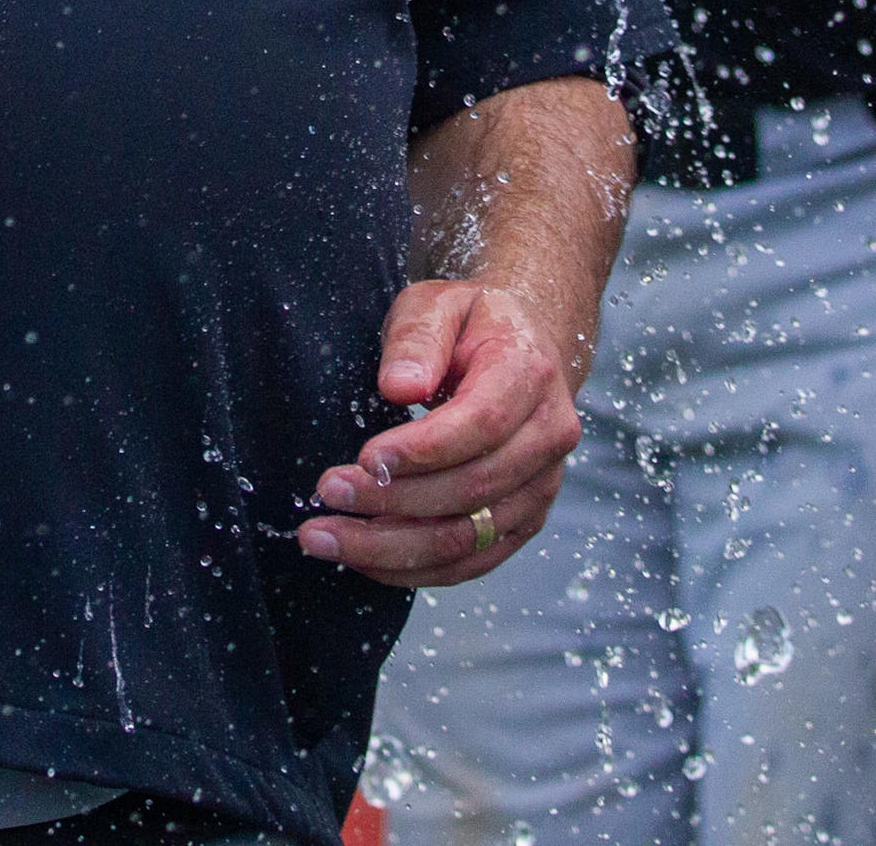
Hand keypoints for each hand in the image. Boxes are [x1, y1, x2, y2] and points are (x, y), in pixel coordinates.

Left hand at [296, 280, 585, 587]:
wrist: (526, 347)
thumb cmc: (471, 325)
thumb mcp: (438, 305)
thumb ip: (417, 338)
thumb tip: (399, 386)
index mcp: (530, 374)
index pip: (481, 424)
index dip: (422, 451)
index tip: (363, 459)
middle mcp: (548, 436)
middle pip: (472, 489)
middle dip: (392, 501)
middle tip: (326, 494)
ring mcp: (541, 486)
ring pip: (469, 538)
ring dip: (392, 548)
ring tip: (326, 537)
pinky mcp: (524, 520)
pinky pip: (472, 562)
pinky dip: (415, 570)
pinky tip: (363, 558)